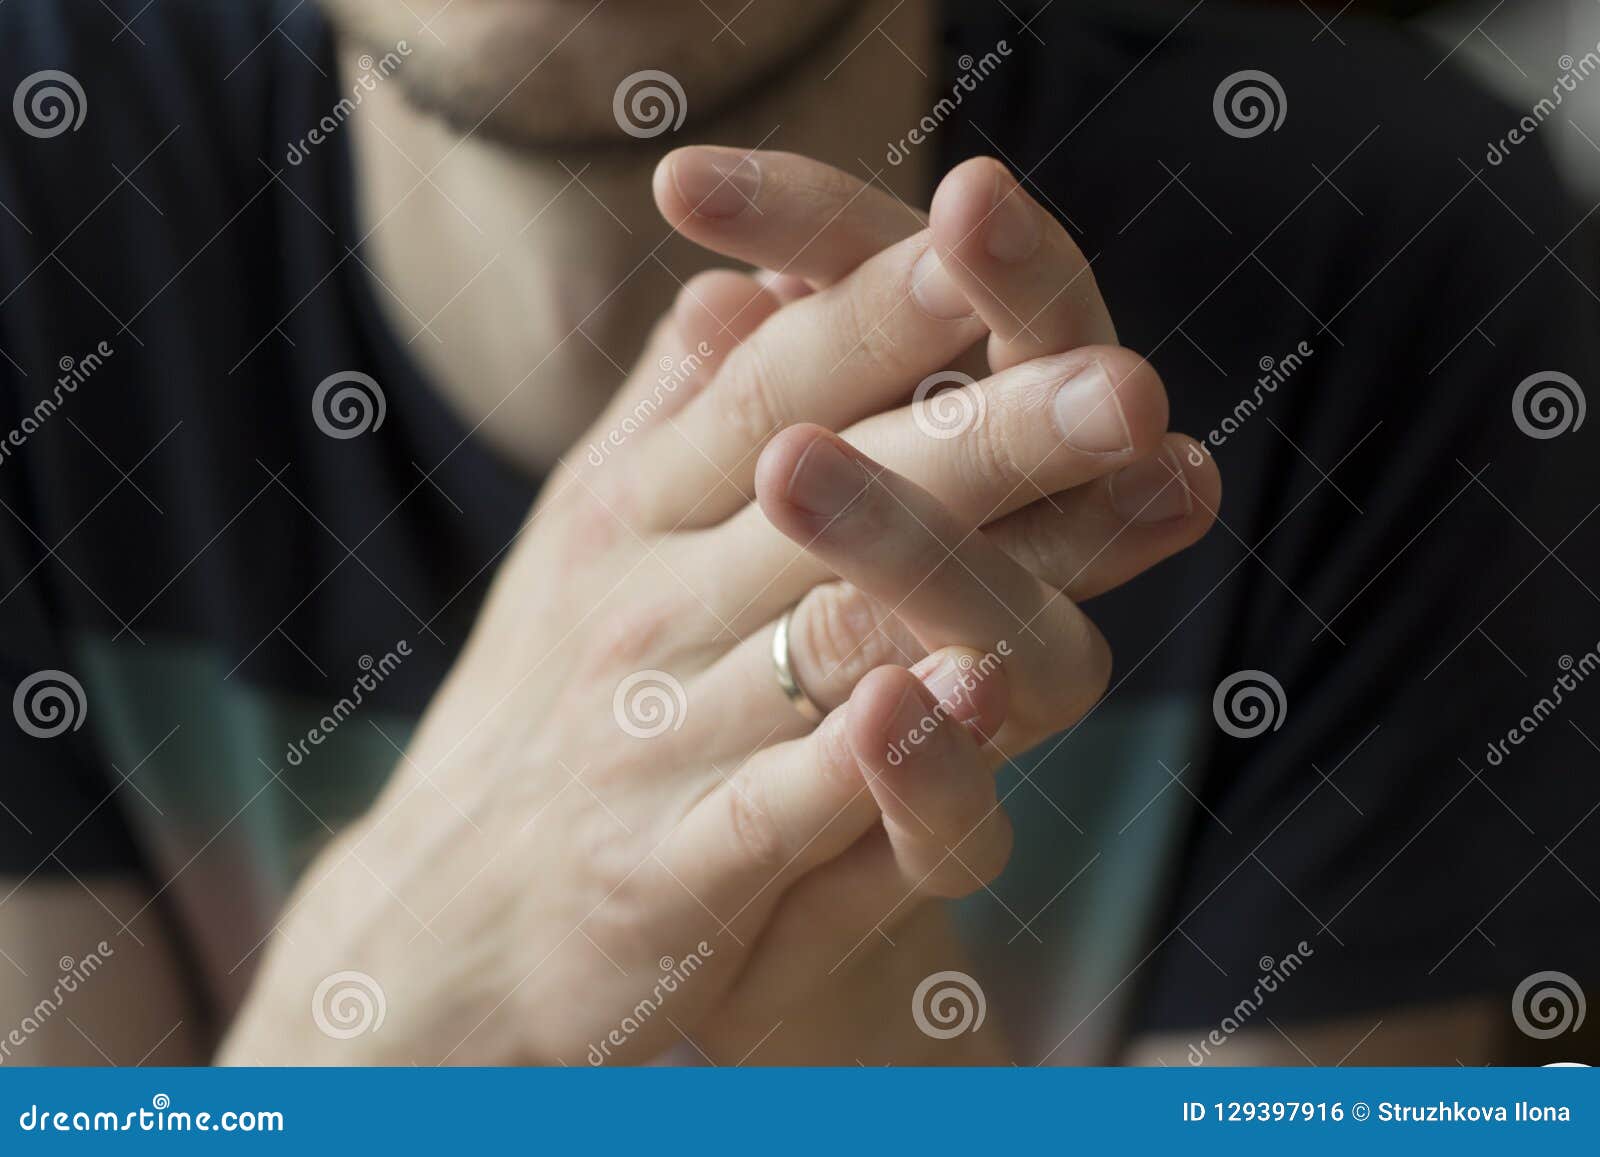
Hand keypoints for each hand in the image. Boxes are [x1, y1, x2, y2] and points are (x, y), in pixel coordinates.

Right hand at [220, 153, 1218, 1065]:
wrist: (447, 918)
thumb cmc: (551, 704)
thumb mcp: (590, 537)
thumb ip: (675, 416)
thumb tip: (745, 284)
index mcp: (631, 508)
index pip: (770, 378)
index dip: (879, 302)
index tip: (987, 226)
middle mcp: (645, 601)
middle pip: (827, 482)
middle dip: (984, 424)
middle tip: (1123, 383)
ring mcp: (653, 735)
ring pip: (825, 630)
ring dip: (952, 560)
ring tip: (1088, 501)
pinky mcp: (669, 869)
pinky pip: (787, 801)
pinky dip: (881, 756)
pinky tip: (972, 697)